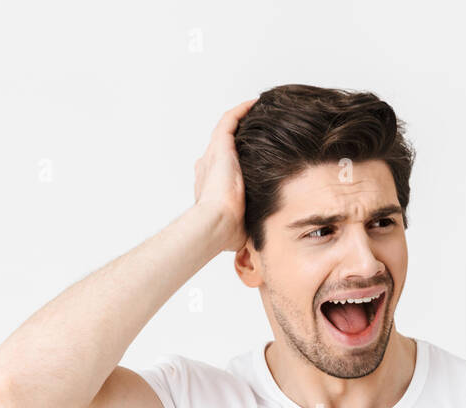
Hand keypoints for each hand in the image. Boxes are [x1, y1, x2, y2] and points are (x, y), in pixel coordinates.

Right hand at [193, 97, 257, 252]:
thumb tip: (255, 245)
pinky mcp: (220, 146)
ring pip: (225, 131)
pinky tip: (255, 103)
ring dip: (240, 120)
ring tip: (257, 112)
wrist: (215, 223)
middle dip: (237, 141)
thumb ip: (245, 228)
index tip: (248, 160)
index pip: (220, 170)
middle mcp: (208, 167)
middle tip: (256, 133)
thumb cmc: (225, 231)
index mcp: (210, 186)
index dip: (233, 164)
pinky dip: (241, 110)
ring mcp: (213, 155)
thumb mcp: (238, 230)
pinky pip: (229, 120)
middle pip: (222, 149)